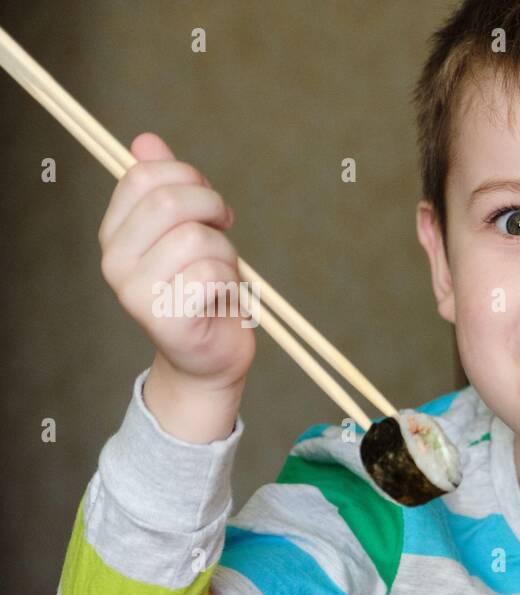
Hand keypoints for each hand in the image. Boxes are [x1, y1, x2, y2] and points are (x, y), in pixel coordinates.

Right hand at [99, 132, 252, 440]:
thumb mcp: (186, 231)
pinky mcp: (165, 318)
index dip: (189, 178)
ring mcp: (136, 292)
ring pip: (197, 238)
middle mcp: (115, 261)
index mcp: (115, 233)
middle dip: (212, 207)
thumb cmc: (202, 289)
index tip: (211, 204)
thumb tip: (146, 140)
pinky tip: (222, 300)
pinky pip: (211, 275)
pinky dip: (230, 283)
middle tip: (226, 229)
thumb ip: (166, 188)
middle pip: (169, 201)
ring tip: (222, 275)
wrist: (208, 356)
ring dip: (226, 253)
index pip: (144, 176)